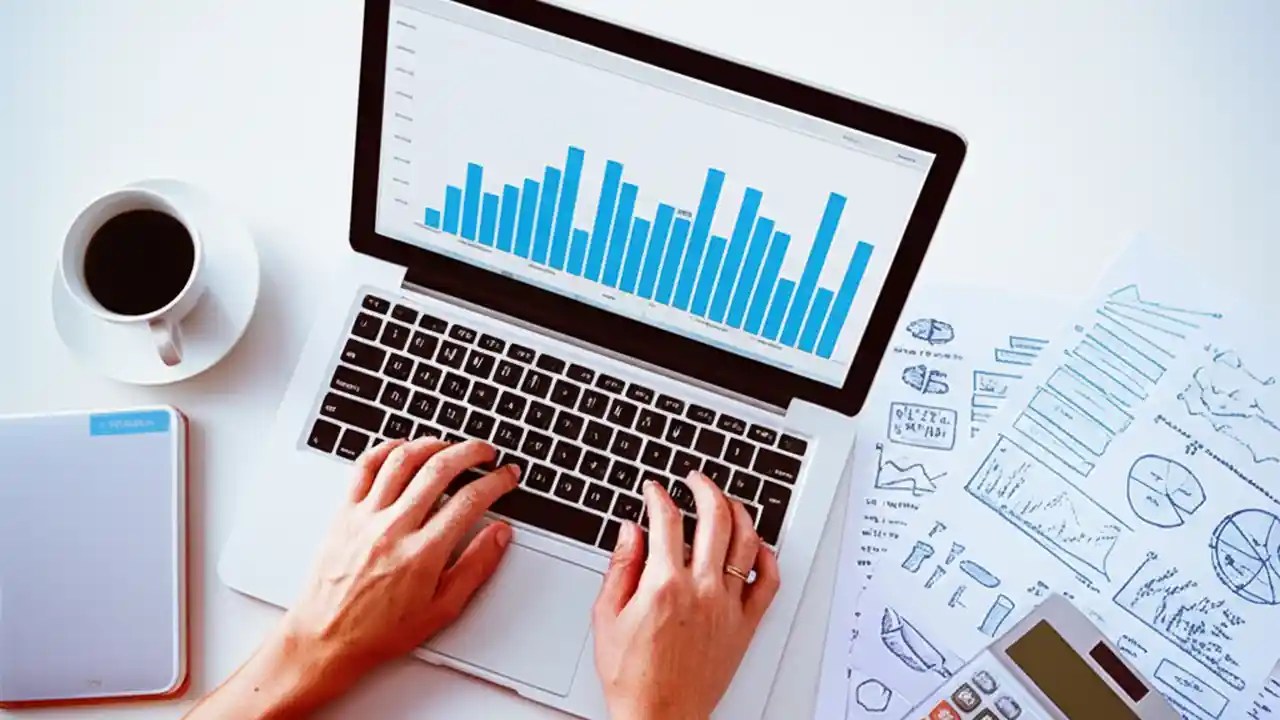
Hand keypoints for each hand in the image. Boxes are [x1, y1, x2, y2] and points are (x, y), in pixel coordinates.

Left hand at [281, 437, 518, 680]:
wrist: (326, 638)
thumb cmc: (381, 630)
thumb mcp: (442, 610)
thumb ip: (476, 567)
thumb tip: (500, 534)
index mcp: (423, 554)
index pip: (469, 501)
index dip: (496, 482)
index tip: (506, 477)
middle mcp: (394, 528)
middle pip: (439, 469)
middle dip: (471, 452)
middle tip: (486, 452)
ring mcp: (366, 517)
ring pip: (403, 460)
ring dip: (432, 443)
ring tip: (449, 445)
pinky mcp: (344, 513)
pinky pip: (365, 467)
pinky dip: (386, 448)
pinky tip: (403, 447)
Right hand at [592, 472, 779, 719]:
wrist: (658, 717)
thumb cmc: (631, 676)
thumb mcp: (607, 616)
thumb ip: (620, 567)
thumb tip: (630, 530)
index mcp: (664, 585)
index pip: (666, 520)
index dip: (658, 496)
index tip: (654, 490)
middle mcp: (701, 590)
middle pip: (714, 518)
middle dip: (704, 487)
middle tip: (694, 479)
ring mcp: (727, 606)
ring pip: (746, 542)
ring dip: (738, 512)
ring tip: (726, 501)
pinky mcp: (745, 625)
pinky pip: (768, 583)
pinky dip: (767, 557)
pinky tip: (758, 545)